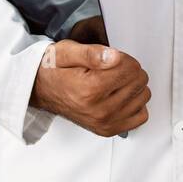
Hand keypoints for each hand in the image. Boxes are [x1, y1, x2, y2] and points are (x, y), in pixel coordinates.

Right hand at [30, 40, 149, 137]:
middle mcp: (99, 110)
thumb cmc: (53, 70)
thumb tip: (115, 57)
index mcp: (90, 89)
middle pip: (139, 81)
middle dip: (128, 70)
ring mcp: (105, 122)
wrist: (39, 90)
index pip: (131, 68)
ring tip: (113, 81)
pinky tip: (119, 95)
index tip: (110, 58)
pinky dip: (134, 103)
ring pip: (143, 97)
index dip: (123, 58)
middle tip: (110, 69)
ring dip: (132, 85)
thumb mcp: (65, 52)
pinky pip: (140, 115)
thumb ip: (91, 53)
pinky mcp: (108, 130)